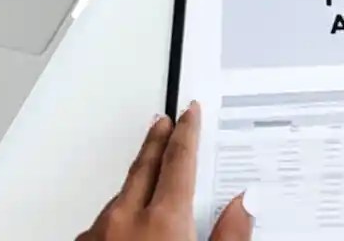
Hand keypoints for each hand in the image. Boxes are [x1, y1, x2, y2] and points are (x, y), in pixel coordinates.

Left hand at [79, 102, 253, 240]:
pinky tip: (126, 220)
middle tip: (165, 121)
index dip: (187, 134)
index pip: (178, 162)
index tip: (191, 114)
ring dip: (137, 180)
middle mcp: (125, 221)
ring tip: (149, 168)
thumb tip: (245, 204)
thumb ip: (228, 234)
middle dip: (157, 141)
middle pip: (144, 168)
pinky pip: (103, 220)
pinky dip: (118, 212)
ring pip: (120, 196)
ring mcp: (98, 234)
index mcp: (162, 221)